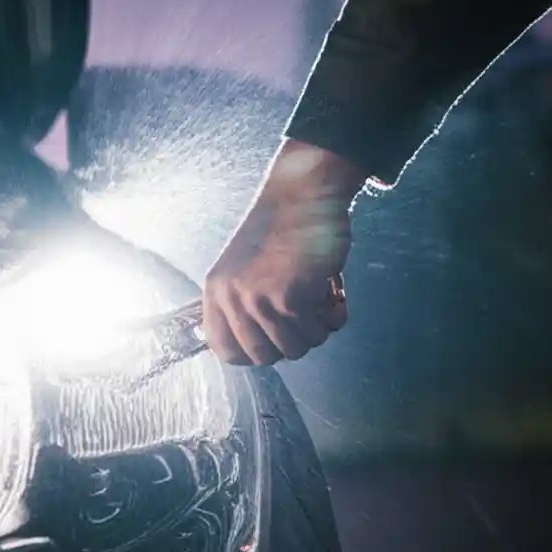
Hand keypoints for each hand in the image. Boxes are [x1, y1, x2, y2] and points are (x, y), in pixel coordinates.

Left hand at [203, 139, 366, 364]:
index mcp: (216, 292)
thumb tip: (257, 350)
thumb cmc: (281, 230)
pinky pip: (319, 331)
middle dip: (292, 342)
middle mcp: (232, 299)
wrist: (301, 194)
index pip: (225, 350)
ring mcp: (259, 300)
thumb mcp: (244, 270)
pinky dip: (334, 317)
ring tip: (319, 300)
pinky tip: (333, 293)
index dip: (254, 353)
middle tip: (305, 317)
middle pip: (265, 357)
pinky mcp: (290, 298)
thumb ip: (244, 305)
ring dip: (316, 329)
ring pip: (296, 348)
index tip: (274, 341)